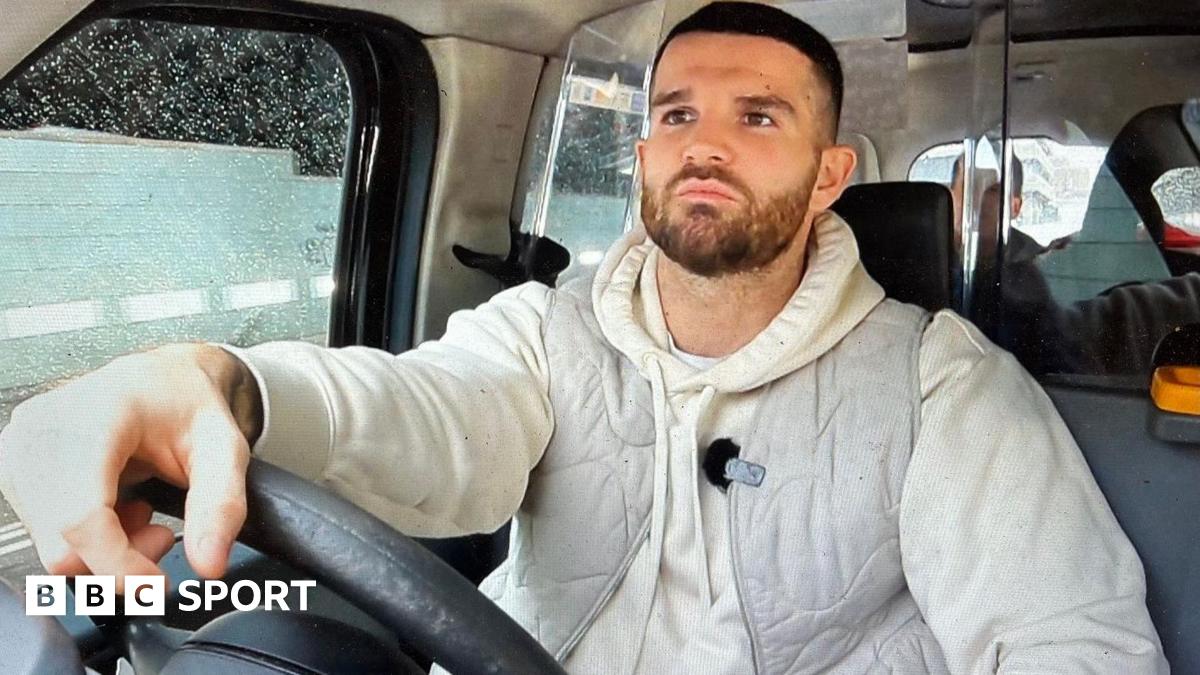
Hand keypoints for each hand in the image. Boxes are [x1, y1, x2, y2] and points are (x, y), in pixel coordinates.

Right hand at [0, 345, 259, 590]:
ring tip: (141, 511)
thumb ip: (222, 504)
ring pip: (51, 545)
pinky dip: (86, 537)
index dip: (118, 565)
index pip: (82, 516)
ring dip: (105, 549)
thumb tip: (210, 562)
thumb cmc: (187, 404)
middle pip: (62, 542)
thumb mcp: (225, 448)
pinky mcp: (15, 465)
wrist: (162, 380)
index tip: (156, 584)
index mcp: (94, 413)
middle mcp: (43, 428)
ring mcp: (21, 448)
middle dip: (120, 558)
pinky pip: (44, 532)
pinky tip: (115, 506)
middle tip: (161, 533)